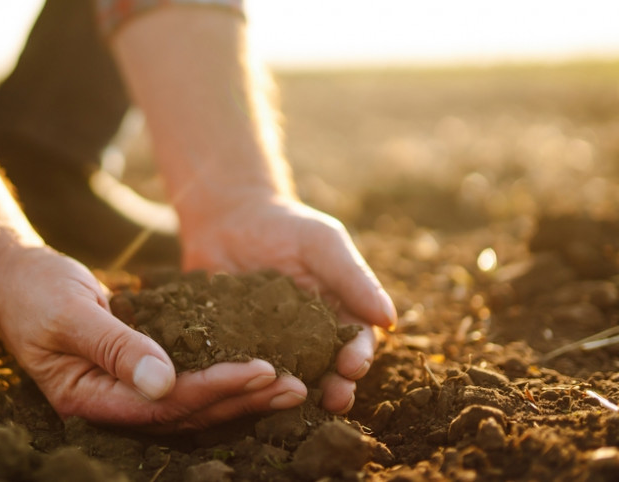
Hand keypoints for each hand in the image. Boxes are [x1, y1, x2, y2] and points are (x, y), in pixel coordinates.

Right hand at [0, 245, 307, 430]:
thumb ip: (115, 348)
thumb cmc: (36, 290)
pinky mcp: (137, 375)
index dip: (214, 390)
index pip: (163, 406)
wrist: (17, 278)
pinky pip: (186, 385)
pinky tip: (258, 372)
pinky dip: (222, 379)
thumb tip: (164, 384)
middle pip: (185, 414)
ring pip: (191, 404)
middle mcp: (110, 406)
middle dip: (241, 401)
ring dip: (240, 397)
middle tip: (295, 387)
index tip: (261, 370)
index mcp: (87, 400)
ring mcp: (124, 393)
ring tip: (290, 386)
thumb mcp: (70, 312)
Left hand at [180, 196, 396, 412]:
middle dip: (334, 387)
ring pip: (287, 376)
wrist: (229, 216)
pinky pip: (242, 365)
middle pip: (327, 370)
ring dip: (294, 391)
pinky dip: (246, 376)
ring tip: (293, 399)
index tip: (353, 367)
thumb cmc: (286, 226)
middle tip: (334, 400)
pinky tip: (246, 384)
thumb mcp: (323, 243)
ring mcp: (270, 345)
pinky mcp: (234, 346)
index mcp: (337, 315)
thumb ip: (354, 278)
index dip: (358, 358)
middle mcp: (307, 338)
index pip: (355, 343)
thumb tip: (389, 319)